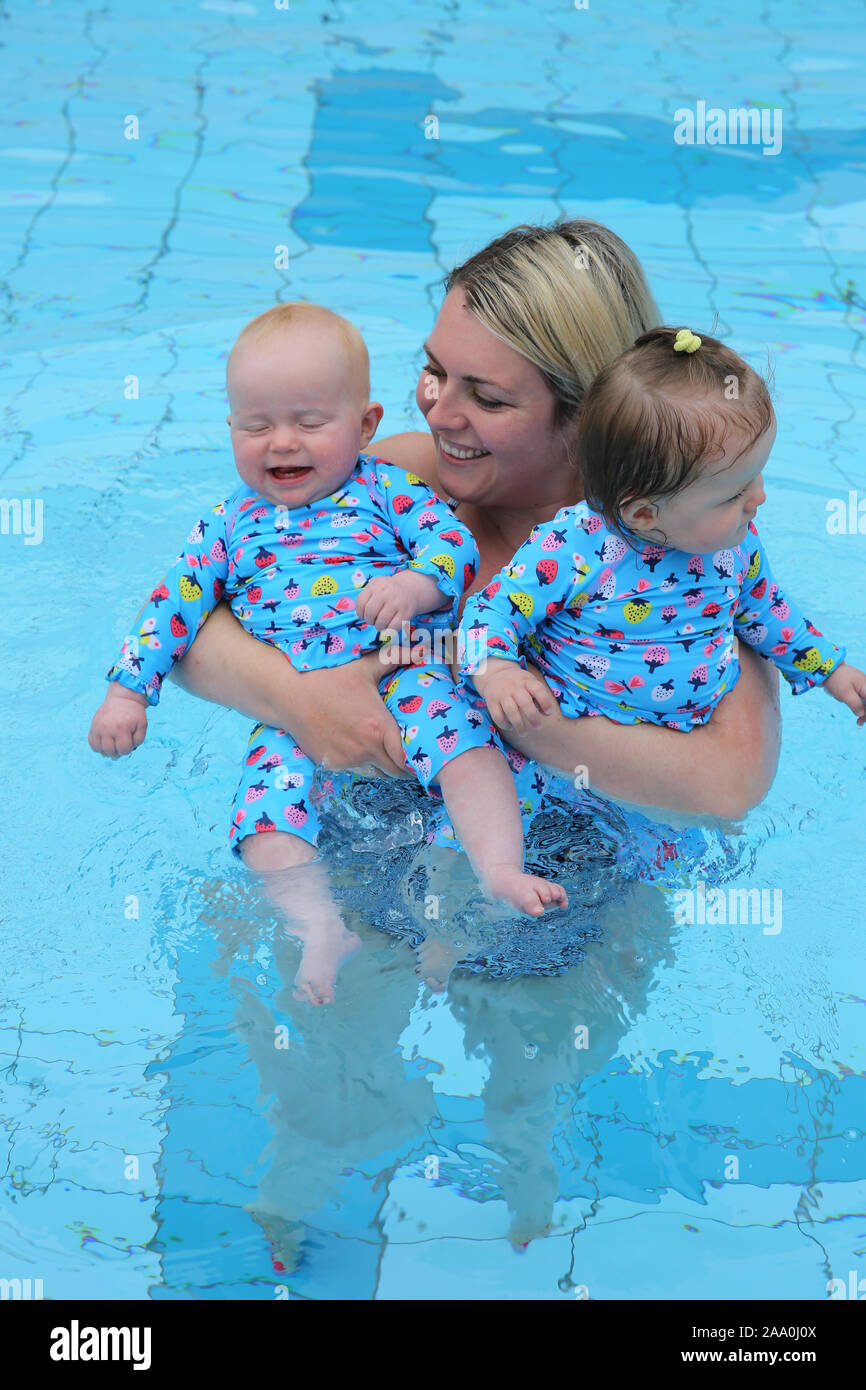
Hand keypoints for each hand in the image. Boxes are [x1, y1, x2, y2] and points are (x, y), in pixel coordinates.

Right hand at [89, 683, 148, 757]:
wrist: (122, 698)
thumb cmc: (134, 713)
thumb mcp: (142, 725)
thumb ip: (139, 740)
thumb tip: (127, 749)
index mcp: (121, 728)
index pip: (123, 750)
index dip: (128, 750)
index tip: (130, 743)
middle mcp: (107, 728)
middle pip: (110, 751)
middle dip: (118, 753)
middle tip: (121, 746)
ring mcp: (98, 727)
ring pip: (99, 749)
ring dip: (107, 752)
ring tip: (114, 746)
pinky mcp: (93, 725)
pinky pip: (91, 742)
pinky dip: (97, 747)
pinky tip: (105, 744)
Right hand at [278, 652, 411, 777]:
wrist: (290, 694)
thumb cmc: (329, 678)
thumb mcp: (363, 667)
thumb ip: (394, 659)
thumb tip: (421, 649)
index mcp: (378, 727)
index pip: (407, 758)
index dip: (416, 759)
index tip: (418, 752)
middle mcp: (366, 748)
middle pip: (395, 772)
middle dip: (403, 766)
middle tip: (405, 756)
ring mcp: (348, 759)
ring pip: (376, 775)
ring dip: (383, 767)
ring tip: (385, 754)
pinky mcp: (332, 765)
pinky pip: (355, 772)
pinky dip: (361, 766)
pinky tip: (361, 751)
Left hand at [355, 569, 446, 632]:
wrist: (410, 589)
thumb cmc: (388, 590)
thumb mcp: (376, 586)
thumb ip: (366, 596)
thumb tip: (360, 614)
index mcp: (376, 585)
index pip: (361, 602)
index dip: (360, 613)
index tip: (364, 615)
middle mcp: (386, 592)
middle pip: (370, 613)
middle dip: (369, 620)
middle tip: (373, 620)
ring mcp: (397, 602)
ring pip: (381, 622)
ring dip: (378, 626)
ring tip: (380, 624)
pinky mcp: (406, 612)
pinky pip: (393, 627)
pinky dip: (389, 630)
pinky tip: (389, 626)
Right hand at [473, 658, 556, 732]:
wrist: (494, 674)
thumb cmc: (519, 683)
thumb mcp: (530, 683)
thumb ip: (539, 697)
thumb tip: (546, 713)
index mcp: (526, 681)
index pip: (538, 690)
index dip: (545, 702)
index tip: (548, 713)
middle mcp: (514, 686)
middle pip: (525, 703)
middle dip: (533, 717)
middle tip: (538, 726)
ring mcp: (501, 694)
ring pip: (511, 711)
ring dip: (519, 725)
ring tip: (524, 733)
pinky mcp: (491, 701)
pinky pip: (498, 716)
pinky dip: (505, 724)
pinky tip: (510, 727)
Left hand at [823, 662, 865, 724]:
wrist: (827, 670)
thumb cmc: (836, 680)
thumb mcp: (845, 694)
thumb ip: (855, 704)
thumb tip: (862, 714)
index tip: (864, 717)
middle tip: (860, 722)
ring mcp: (863, 688)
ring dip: (865, 713)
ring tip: (859, 722)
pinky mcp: (858, 690)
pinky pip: (863, 701)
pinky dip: (861, 709)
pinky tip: (859, 716)